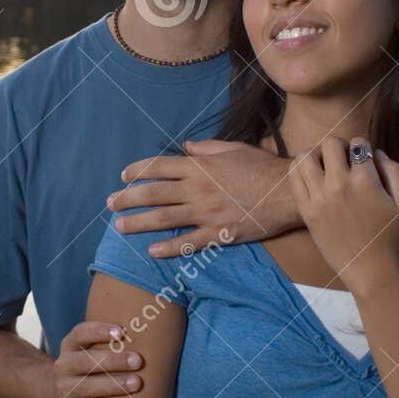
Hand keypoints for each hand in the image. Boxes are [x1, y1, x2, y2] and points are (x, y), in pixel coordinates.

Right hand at [44, 321, 143, 397]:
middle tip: (138, 361)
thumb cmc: (87, 369)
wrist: (57, 396)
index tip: (121, 332)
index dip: (99, 331)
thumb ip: (109, 345)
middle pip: (87, 361)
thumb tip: (150, 337)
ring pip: (88, 387)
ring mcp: (64, 390)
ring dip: (114, 385)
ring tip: (137, 383)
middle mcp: (64, 366)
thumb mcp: (89, 352)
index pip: (81, 334)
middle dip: (114, 360)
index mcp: (70, 346)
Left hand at [107, 140, 299, 257]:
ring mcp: (206, 213)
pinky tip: (151, 251)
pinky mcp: (218, 233)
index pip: (159, 166)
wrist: (287, 192)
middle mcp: (197, 189)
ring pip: (164, 218)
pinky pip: (188, 243)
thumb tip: (186, 146)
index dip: (138, 171)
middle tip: (110, 204)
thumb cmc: (262, 167)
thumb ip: (206, 148)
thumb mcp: (233, 148)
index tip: (123, 176)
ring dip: (138, 222)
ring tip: (120, 226)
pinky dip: (168, 248)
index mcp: (199, 166)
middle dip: (128, 198)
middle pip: (154, 193)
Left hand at [288, 136, 398, 294]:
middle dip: (339, 146)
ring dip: (316, 155)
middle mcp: (338, 185)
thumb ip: (394, 171)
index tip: (364, 159)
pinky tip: (313, 177)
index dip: (363, 148)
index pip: (357, 144)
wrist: (369, 269)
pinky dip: (300, 169)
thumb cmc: (390, 236)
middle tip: (344, 160)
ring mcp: (318, 197)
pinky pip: (293, 176)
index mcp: (364, 181)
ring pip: (305, 156)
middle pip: (329, 144)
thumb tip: (375, 152)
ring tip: (325, 166)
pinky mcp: (306, 210)